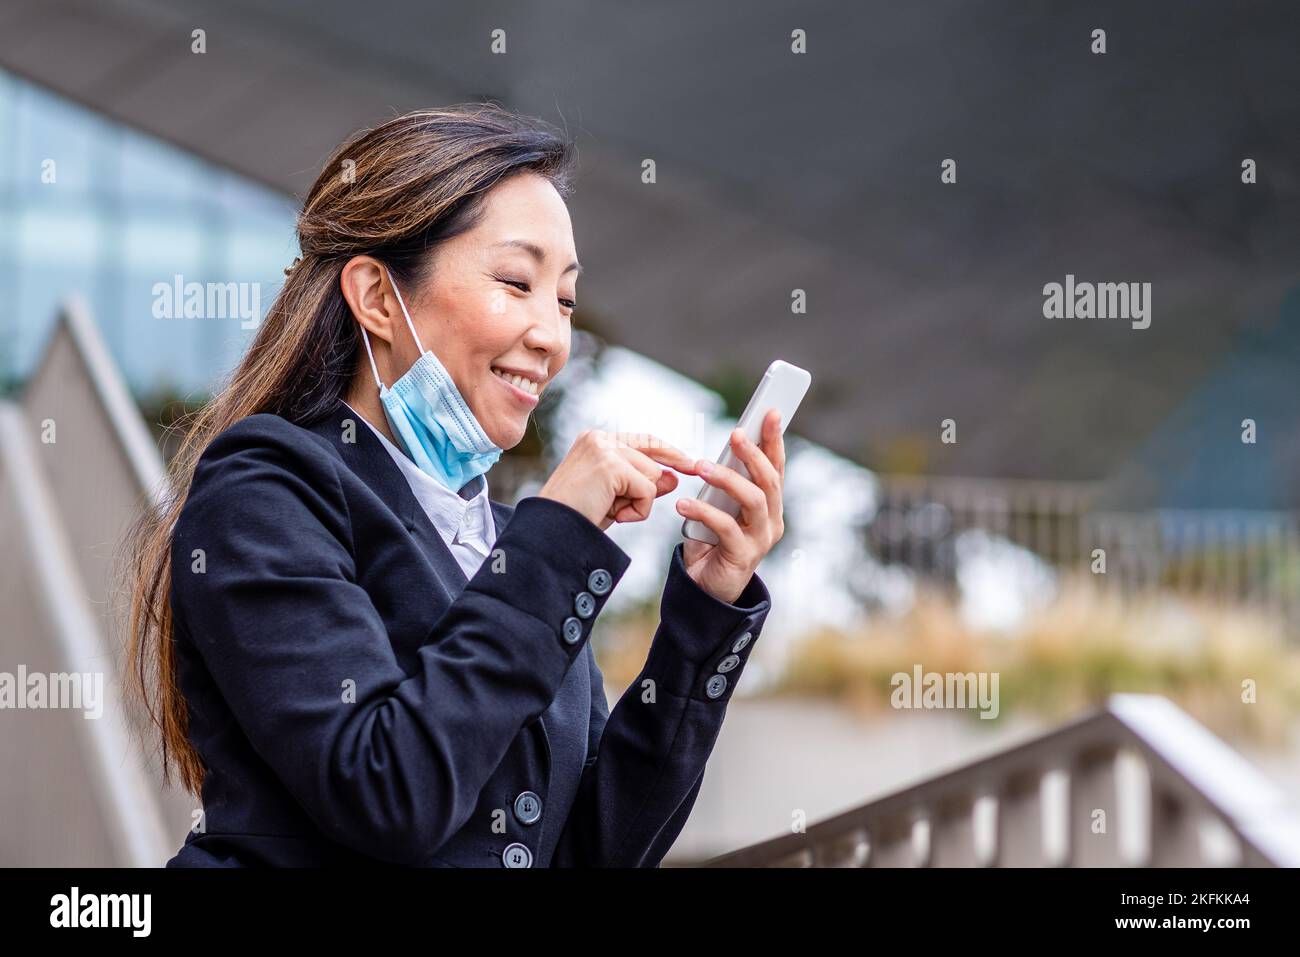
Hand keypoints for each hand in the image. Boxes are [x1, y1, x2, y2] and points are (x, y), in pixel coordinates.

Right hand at [538, 430, 700, 530]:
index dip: (668, 453)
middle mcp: (599, 438)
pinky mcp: (611, 465)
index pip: (644, 441)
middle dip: (648, 488)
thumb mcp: (615, 498)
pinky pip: (647, 490)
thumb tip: (674, 476)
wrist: (550, 532)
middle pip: (652, 458)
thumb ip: (643, 483)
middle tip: (637, 498)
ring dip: (638, 502)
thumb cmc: (578, 517)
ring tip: (610, 511)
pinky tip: (615, 515)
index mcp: (596, 441)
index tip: (688, 464)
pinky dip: (638, 510)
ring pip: (652, 475)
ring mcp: (604, 449)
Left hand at [676, 408, 785, 602]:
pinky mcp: (743, 556)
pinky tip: (683, 506)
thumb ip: (722, 488)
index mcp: (769, 506)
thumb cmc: (711, 543)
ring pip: (753, 500)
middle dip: (755, 454)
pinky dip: (704, 513)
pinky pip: (726, 528)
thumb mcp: (718, 508)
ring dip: (728, 479)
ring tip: (701, 467)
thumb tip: (715, 456)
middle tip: (736, 434)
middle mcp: (772, 521)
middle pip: (770, 481)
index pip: (775, 467)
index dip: (774, 439)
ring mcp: (761, 540)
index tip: (770, 412)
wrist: (704, 589)